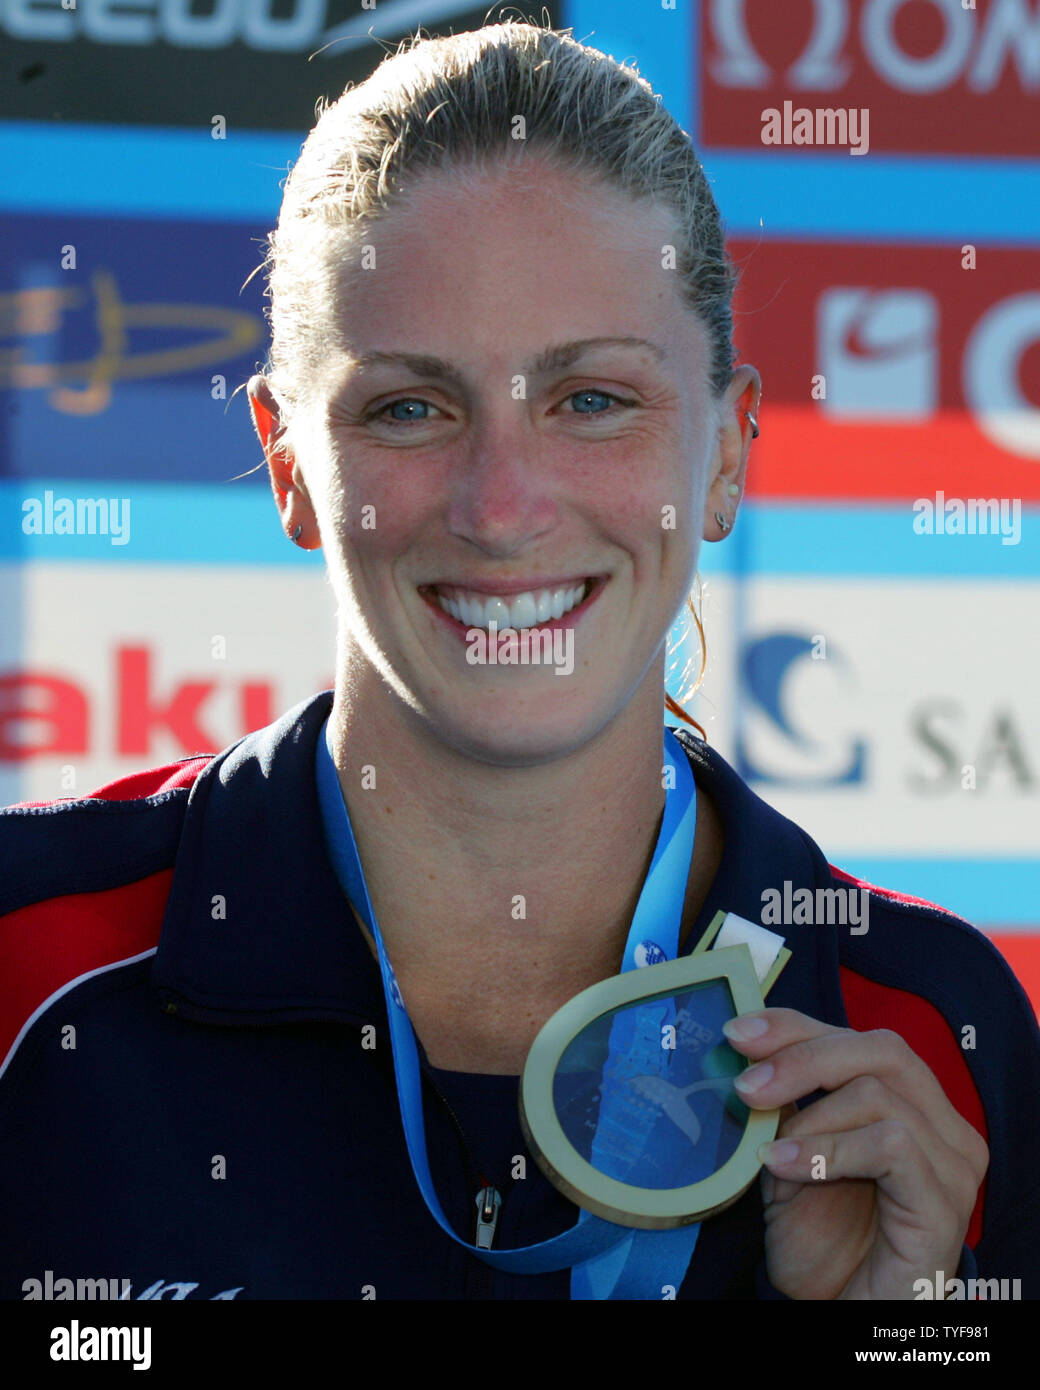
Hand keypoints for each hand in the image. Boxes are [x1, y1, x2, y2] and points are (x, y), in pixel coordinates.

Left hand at [721, 1007, 988, 1299]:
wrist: (839, 1307)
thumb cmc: (821, 1237)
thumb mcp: (792, 1153)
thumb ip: (784, 1103)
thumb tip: (745, 1052)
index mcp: (913, 1102)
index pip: (860, 1038)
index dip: (798, 1026)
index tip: (739, 1033)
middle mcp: (944, 1124)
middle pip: (882, 1050)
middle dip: (803, 1056)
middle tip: (747, 1085)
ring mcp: (952, 1162)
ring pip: (881, 1093)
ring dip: (810, 1116)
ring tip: (771, 1152)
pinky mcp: (945, 1201)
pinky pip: (891, 1144)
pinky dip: (829, 1149)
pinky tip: (787, 1166)